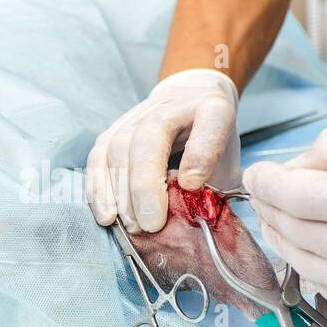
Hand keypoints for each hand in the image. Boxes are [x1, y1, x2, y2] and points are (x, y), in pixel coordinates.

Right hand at [86, 68, 239, 232]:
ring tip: (131, 225)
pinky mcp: (113, 129)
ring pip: (117, 147)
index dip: (201, 152)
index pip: (210, 120)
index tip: (193, 184)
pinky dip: (99, 188)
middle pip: (149, 137)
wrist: (189, 100)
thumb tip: (196, 219)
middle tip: (152, 225)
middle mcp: (171, 105)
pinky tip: (107, 215)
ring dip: (120, 192)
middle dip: (146, 185)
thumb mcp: (228, 162)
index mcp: (211, 108)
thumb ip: (217, 187)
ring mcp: (137, 114)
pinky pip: (98, 157)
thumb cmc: (209, 140)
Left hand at [242, 120, 326, 318]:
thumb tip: (291, 167)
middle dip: (270, 208)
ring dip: (283, 238)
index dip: (267, 182)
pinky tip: (309, 245)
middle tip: (266, 190)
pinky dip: (309, 266)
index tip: (258, 171)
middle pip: (294, 231)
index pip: (296, 196)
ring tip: (280, 215)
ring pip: (304, 266)